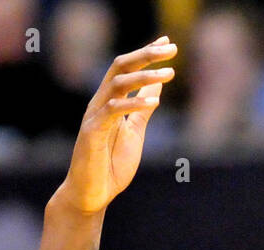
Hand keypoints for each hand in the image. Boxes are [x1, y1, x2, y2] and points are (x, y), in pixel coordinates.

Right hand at [57, 37, 177, 214]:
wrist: (92, 193)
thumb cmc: (111, 164)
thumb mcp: (134, 131)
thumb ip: (143, 108)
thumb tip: (156, 87)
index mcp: (110, 101)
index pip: (127, 68)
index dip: (147, 54)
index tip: (168, 42)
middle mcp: (100, 102)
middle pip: (121, 66)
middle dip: (146, 55)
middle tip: (171, 48)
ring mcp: (95, 116)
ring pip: (117, 84)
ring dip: (144, 77)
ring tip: (169, 73)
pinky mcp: (93, 132)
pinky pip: (113, 111)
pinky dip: (133, 104)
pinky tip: (153, 101)